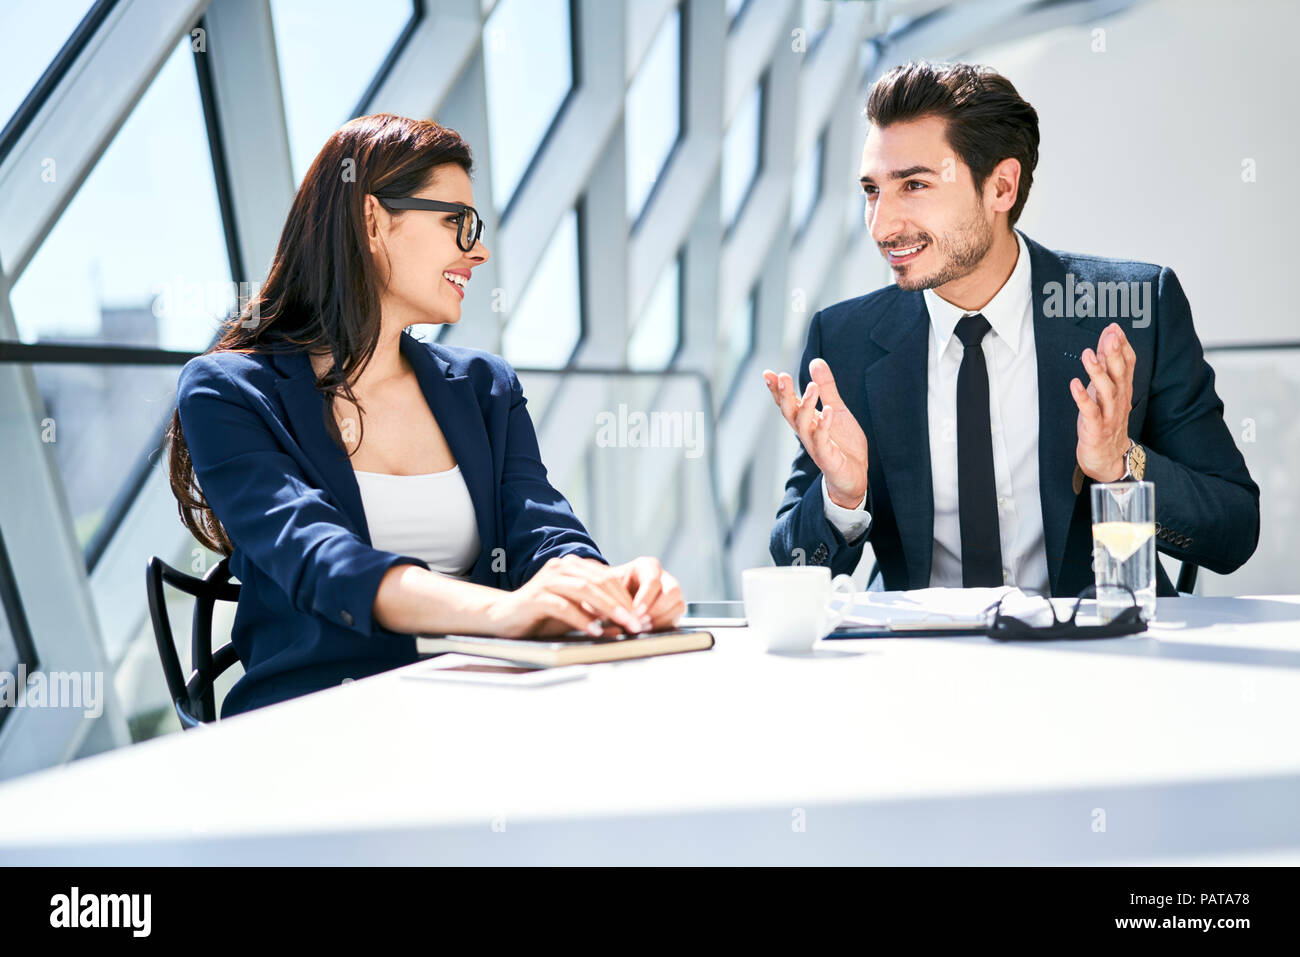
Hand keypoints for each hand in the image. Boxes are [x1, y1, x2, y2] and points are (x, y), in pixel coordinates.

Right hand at [489, 554, 648, 637]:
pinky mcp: (536, 596)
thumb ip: (597, 615)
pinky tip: (594, 632)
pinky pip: (564, 606)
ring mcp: (548, 580)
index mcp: (574, 566)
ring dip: (607, 609)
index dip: (628, 598)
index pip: (608, 578)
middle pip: (600, 582)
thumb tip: (626, 626)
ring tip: (624, 625)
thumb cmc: (542, 616)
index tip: (643, 618)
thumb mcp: (575, 614)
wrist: (504, 617)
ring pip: (585, 590)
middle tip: (638, 624)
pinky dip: (581, 619)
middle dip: (622, 604)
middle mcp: (562, 567)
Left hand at [611, 556, 684, 630]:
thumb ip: (614, 598)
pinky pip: (677, 617)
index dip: (645, 598)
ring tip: (643, 628)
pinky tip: (649, 630)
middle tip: (640, 623)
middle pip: (672, 591)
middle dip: (656, 610)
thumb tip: (620, 615)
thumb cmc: (612, 590)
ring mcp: (672, 592)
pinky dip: (664, 626)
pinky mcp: (675, 608)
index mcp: (647, 566)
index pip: (653, 580)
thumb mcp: (609, 588)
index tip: (634, 613)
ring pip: (678, 605)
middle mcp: (664, 577)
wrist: (615, 596)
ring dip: (661, 620)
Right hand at [763, 359, 868, 507]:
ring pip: (804, 425)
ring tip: (812, 387)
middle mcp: (806, 432)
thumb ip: (827, 387)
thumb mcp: (837, 409)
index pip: (788, 403)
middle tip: (782, 376)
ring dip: (806, 406)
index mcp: (806, 421)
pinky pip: (822, 441)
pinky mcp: (827, 458)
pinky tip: (829, 411)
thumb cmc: (843, 444)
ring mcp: (815, 446)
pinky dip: (824, 426)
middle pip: (790, 412)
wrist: (854, 475)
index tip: (768, 373)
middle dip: (785, 395)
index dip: (777, 390)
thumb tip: (815, 361)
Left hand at [1070, 322, 1135, 481]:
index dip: (1122, 346)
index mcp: (1122, 390)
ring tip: (1088, 354)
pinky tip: (1074, 384)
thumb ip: (1107, 366)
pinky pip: (1091, 412)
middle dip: (1115, 353)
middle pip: (1120, 374)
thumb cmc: (1105, 421)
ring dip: (1097, 372)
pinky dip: (1082, 398)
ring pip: (1107, 391)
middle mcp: (1119, 400)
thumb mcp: (1106, 391)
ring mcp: (1109, 414)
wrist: (1108, 458)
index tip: (1114, 328)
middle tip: (1110, 335)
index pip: (1128, 364)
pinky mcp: (1096, 428)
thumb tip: (1106, 339)